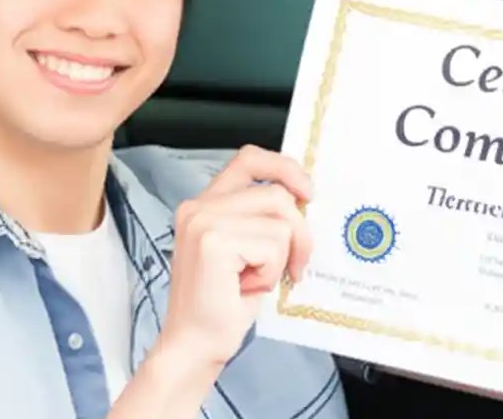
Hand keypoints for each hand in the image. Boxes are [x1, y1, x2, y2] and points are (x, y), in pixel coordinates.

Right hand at [156, 145, 313, 369]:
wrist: (195, 344)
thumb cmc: (223, 303)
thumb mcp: (247, 250)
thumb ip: (264, 219)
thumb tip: (305, 201)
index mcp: (205, 203)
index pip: (250, 159)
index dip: (285, 168)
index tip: (307, 193)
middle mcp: (199, 205)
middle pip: (277, 194)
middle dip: (299, 233)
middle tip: (295, 265)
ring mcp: (203, 221)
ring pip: (280, 220)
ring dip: (282, 256)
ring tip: (259, 279)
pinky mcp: (213, 241)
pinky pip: (273, 245)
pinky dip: (271, 272)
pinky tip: (246, 287)